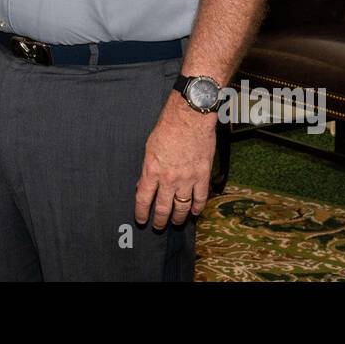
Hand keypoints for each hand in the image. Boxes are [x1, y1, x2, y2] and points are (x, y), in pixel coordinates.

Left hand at [134, 93, 216, 229]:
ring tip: (175, 222)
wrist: (190, 117)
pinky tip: (195, 212)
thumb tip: (144, 184)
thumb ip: (148, 168)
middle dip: (159, 220)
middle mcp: (169, 178)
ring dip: (178, 217)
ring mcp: (187, 179)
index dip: (141, 212)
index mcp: (152, 170)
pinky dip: (198, 207)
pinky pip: (201, 198)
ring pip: (182, 207)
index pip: (144, 199)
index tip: (141, 219)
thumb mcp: (149, 148)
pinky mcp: (203, 175)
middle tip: (158, 226)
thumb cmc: (168, 127)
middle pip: (163, 208)